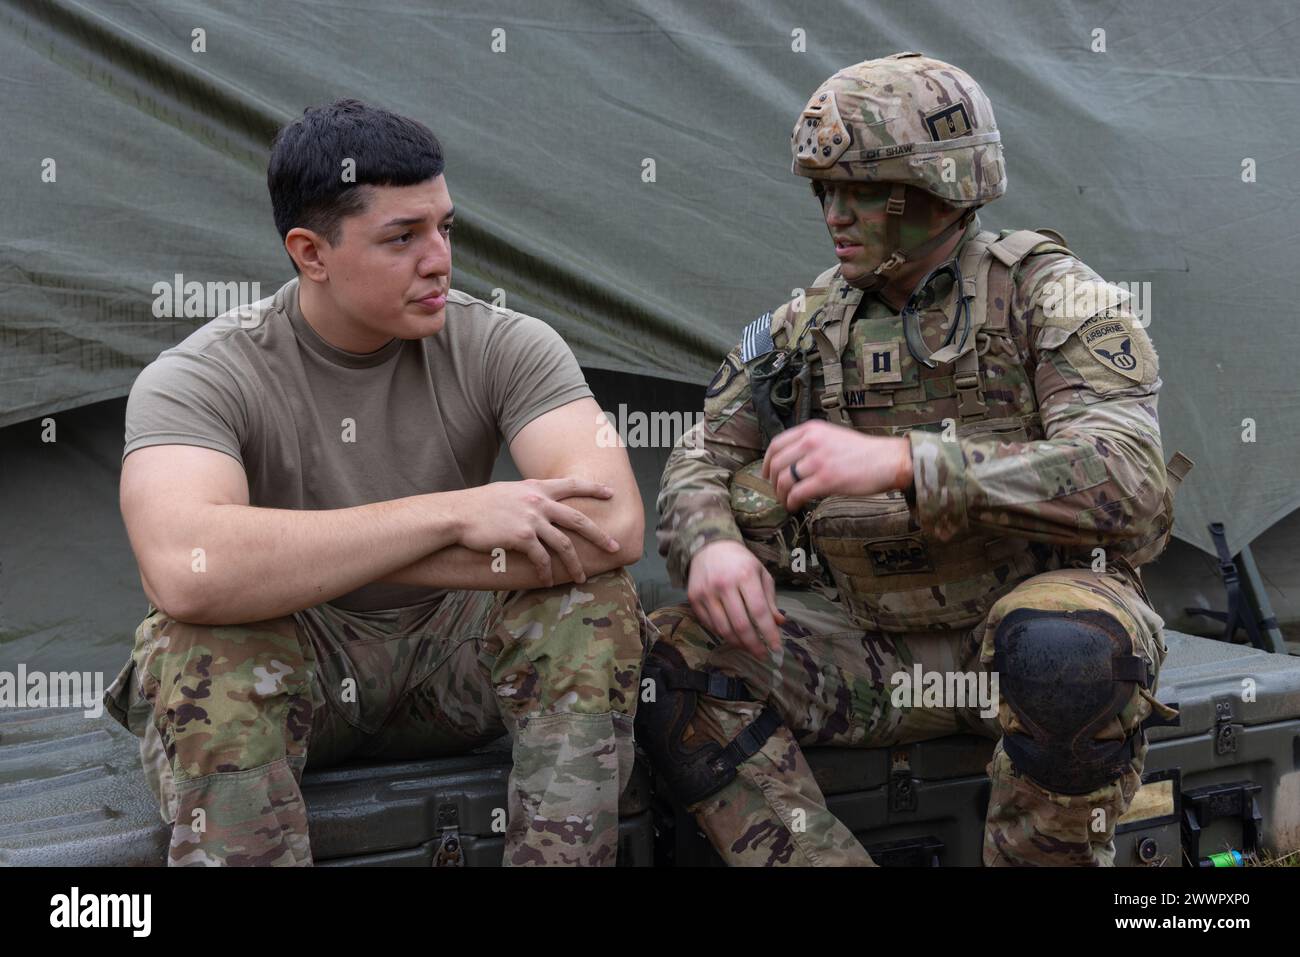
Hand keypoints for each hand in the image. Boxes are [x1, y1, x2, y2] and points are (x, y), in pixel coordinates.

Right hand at [453, 478, 619, 585]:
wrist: (458, 514)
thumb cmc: (478, 505)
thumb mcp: (508, 491)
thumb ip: (527, 496)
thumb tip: (539, 503)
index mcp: (536, 488)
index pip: (571, 484)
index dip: (593, 488)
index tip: (611, 492)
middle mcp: (538, 501)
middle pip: (577, 519)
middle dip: (598, 535)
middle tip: (614, 547)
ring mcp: (531, 519)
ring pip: (563, 544)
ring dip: (574, 564)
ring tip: (581, 577)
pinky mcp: (521, 537)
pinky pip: (541, 558)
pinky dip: (546, 572)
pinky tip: (548, 581)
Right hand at [686, 540, 785, 657]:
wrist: (709, 546)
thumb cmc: (740, 562)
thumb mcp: (760, 574)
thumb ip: (770, 599)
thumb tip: (779, 623)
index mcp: (746, 576)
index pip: (759, 611)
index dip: (769, 633)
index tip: (776, 648)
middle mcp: (724, 584)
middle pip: (741, 624)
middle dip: (754, 644)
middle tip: (762, 655)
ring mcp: (706, 592)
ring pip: (723, 629)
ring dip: (738, 643)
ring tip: (748, 647)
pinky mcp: (694, 599)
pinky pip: (709, 625)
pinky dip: (722, 634)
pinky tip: (732, 636)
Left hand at [762, 420, 911, 511]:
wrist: (887, 460)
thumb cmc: (863, 452)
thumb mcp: (832, 436)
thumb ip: (811, 443)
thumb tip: (792, 462)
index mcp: (811, 430)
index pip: (776, 444)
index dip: (767, 462)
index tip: (767, 474)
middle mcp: (811, 442)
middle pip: (776, 464)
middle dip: (773, 482)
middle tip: (778, 492)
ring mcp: (818, 460)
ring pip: (784, 480)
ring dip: (781, 495)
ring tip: (787, 501)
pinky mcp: (826, 479)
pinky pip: (797, 493)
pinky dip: (791, 503)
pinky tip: (795, 506)